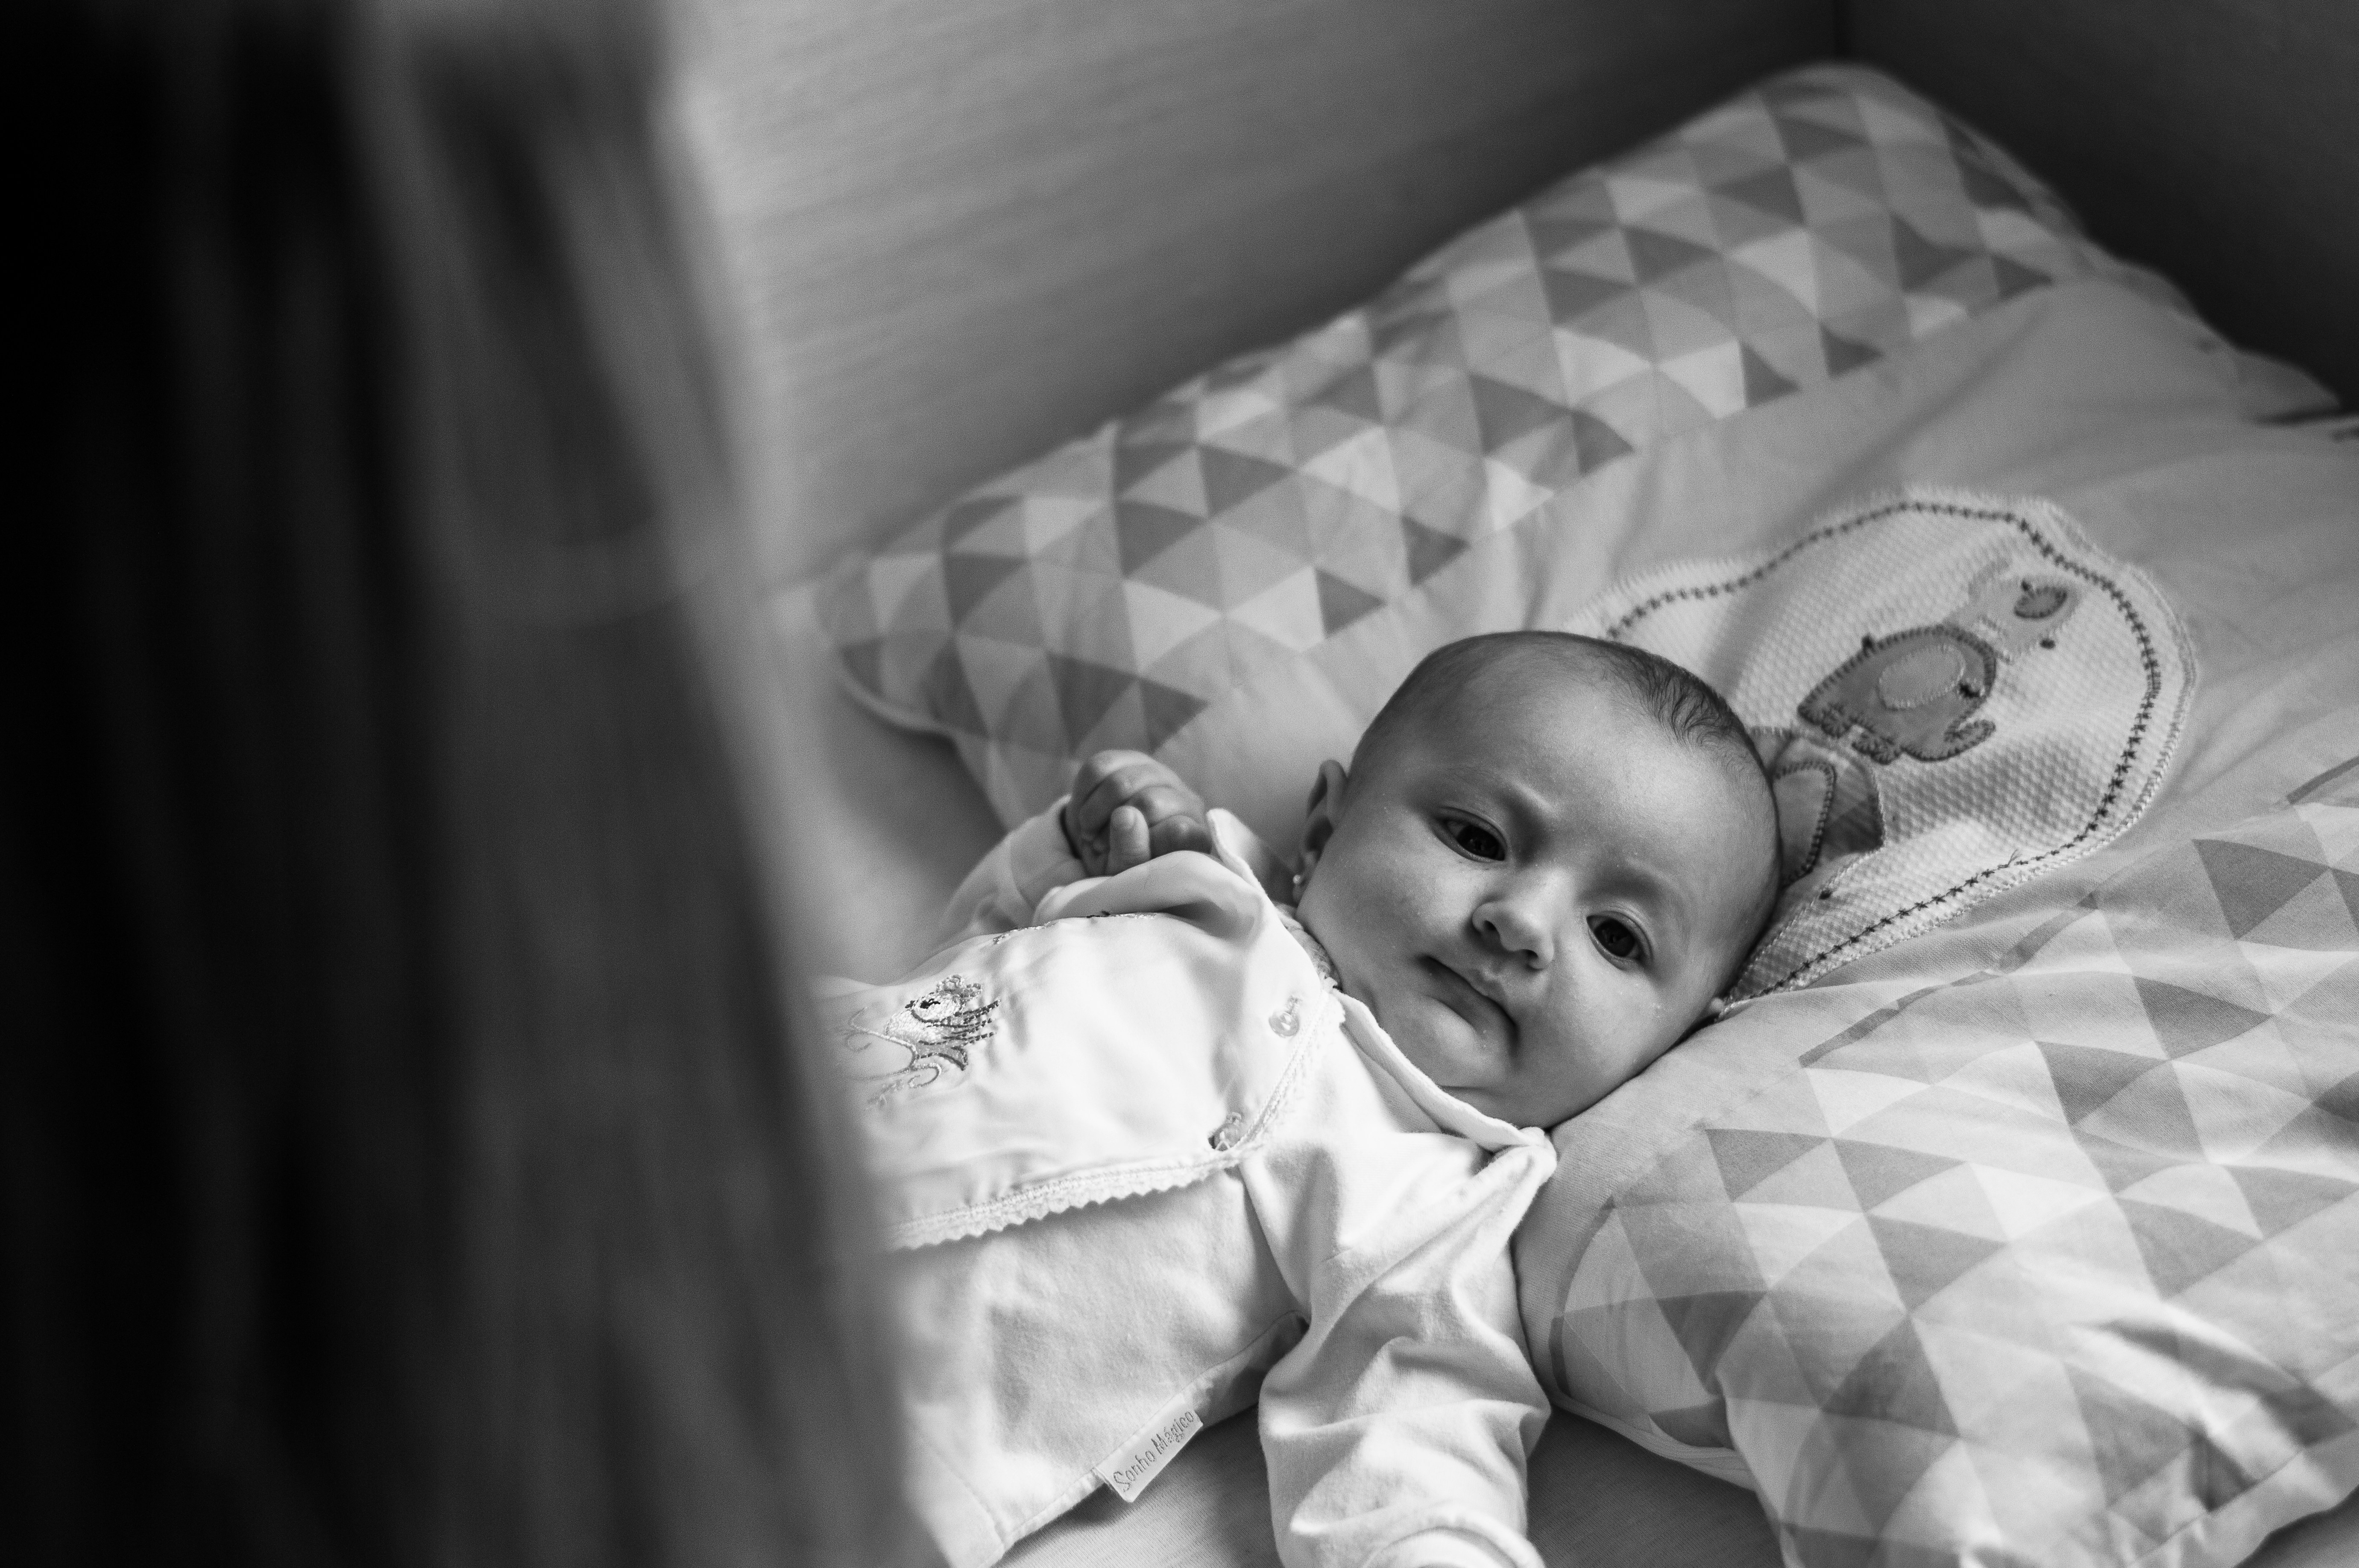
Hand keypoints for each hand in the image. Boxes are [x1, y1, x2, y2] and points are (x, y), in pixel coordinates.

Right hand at [1064, 750, 1212, 875]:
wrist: (1103, 844)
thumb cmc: (1122, 864)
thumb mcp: (1125, 872)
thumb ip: (1131, 852)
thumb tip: (1125, 815)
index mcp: (1194, 836)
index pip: (1179, 831)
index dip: (1143, 844)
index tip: (1119, 859)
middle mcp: (1186, 801)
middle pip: (1149, 803)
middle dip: (1113, 828)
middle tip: (1098, 845)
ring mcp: (1161, 775)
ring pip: (1122, 782)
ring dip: (1094, 812)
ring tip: (1090, 831)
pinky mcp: (1131, 758)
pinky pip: (1100, 767)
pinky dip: (1082, 793)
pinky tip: (1084, 809)